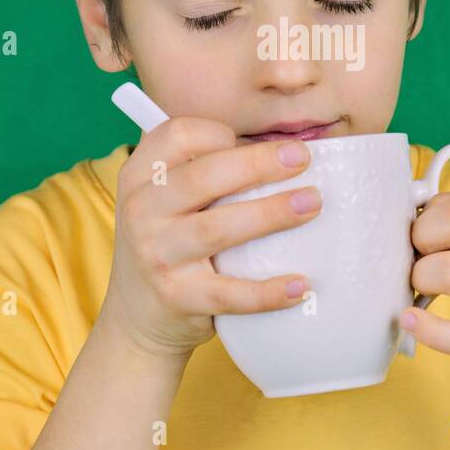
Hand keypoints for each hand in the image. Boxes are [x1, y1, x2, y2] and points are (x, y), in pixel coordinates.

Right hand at [100, 116, 322, 362]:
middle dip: (258, 164)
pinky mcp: (176, 298)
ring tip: (312, 204)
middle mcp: (141, 211)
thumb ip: (204, 170)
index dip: (218, 133)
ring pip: (217, 229)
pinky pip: (229, 293)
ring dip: (271, 214)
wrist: (137, 317)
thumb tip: (281, 151)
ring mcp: (156, 256)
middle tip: (301, 159)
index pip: (177, 135)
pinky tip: (301, 284)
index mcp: (141, 175)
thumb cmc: (169, 242)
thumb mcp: (165, 199)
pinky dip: (267, 291)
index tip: (250, 143)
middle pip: (202, 177)